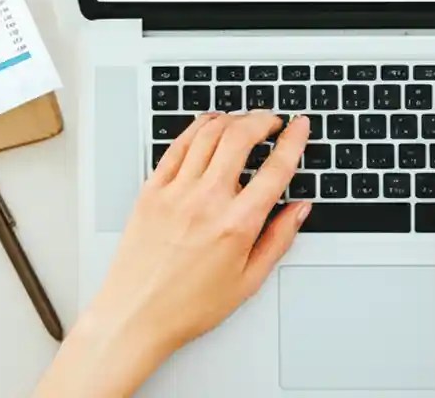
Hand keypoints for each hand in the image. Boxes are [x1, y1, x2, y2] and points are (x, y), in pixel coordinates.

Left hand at [36, 111, 310, 397]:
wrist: (135, 316)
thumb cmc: (188, 306)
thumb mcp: (248, 281)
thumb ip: (279, 239)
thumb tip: (299, 209)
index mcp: (236, 225)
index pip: (275, 169)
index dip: (294, 140)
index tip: (300, 126)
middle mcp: (206, 202)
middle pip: (240, 137)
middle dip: (263, 120)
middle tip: (273, 120)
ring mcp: (175, 192)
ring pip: (208, 134)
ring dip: (232, 118)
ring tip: (243, 120)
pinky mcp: (150, 191)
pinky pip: (176, 146)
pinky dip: (197, 128)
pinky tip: (208, 126)